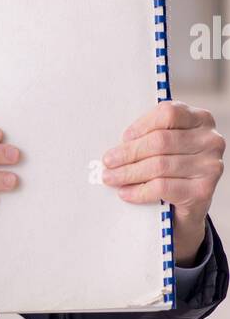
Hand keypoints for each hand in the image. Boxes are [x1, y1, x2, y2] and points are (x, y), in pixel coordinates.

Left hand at [102, 101, 225, 264]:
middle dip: (129, 153)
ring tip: (111, 178)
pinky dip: (139, 191)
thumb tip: (118, 144)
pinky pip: (162, 187)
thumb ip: (150, 136)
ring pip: (159, 165)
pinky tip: (126, 192)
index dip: (142, 125)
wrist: (188, 205)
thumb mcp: (165, 146)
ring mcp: (210, 165)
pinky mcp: (203, 190)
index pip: (168, 113)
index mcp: (201, 120)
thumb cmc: (173, 169)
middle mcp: (211, 140)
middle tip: (108, 161)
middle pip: (160, 141)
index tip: (123, 138)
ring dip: (129, 173)